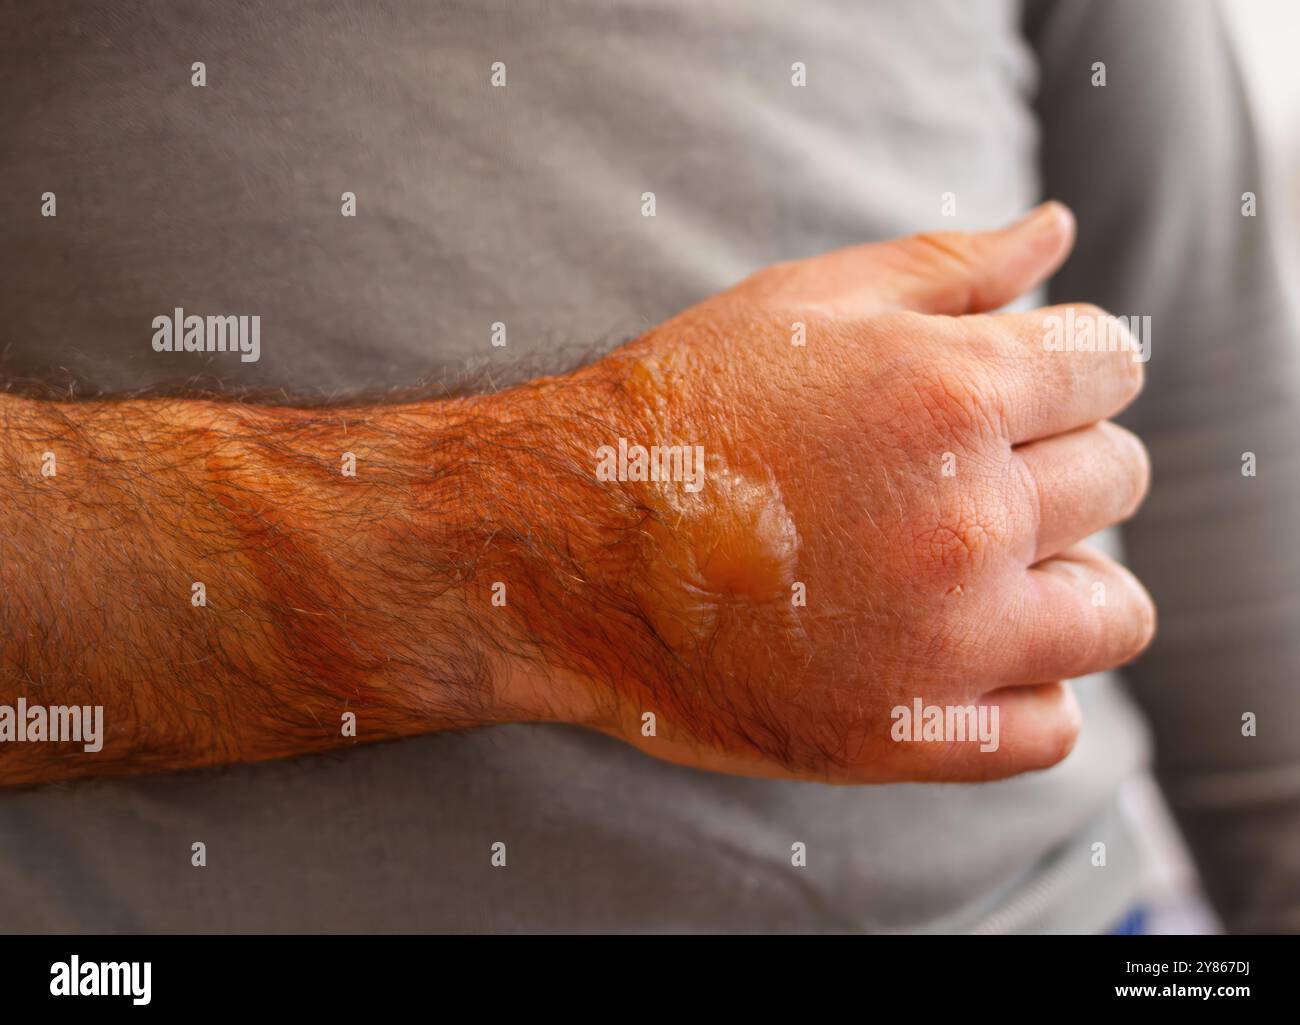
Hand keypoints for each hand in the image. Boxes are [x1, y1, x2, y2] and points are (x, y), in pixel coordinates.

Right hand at [539, 203, 1154, 782]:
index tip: (1007, 390)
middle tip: (956, 475)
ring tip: (974, 565)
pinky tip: (955, 649)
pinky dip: (1023, 689)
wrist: (559, 550)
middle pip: (1116, 478)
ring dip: (1062, 579)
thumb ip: (949, 264)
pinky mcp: (908, 735)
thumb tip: (1059, 230)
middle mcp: (965, 519)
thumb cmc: (679, 412)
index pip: (1112, 364)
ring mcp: (944, 641)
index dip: (1064, 368)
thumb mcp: (804, 305)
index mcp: (949, 392)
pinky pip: (1050, 726)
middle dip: (1055, 461)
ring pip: (1111, 612)